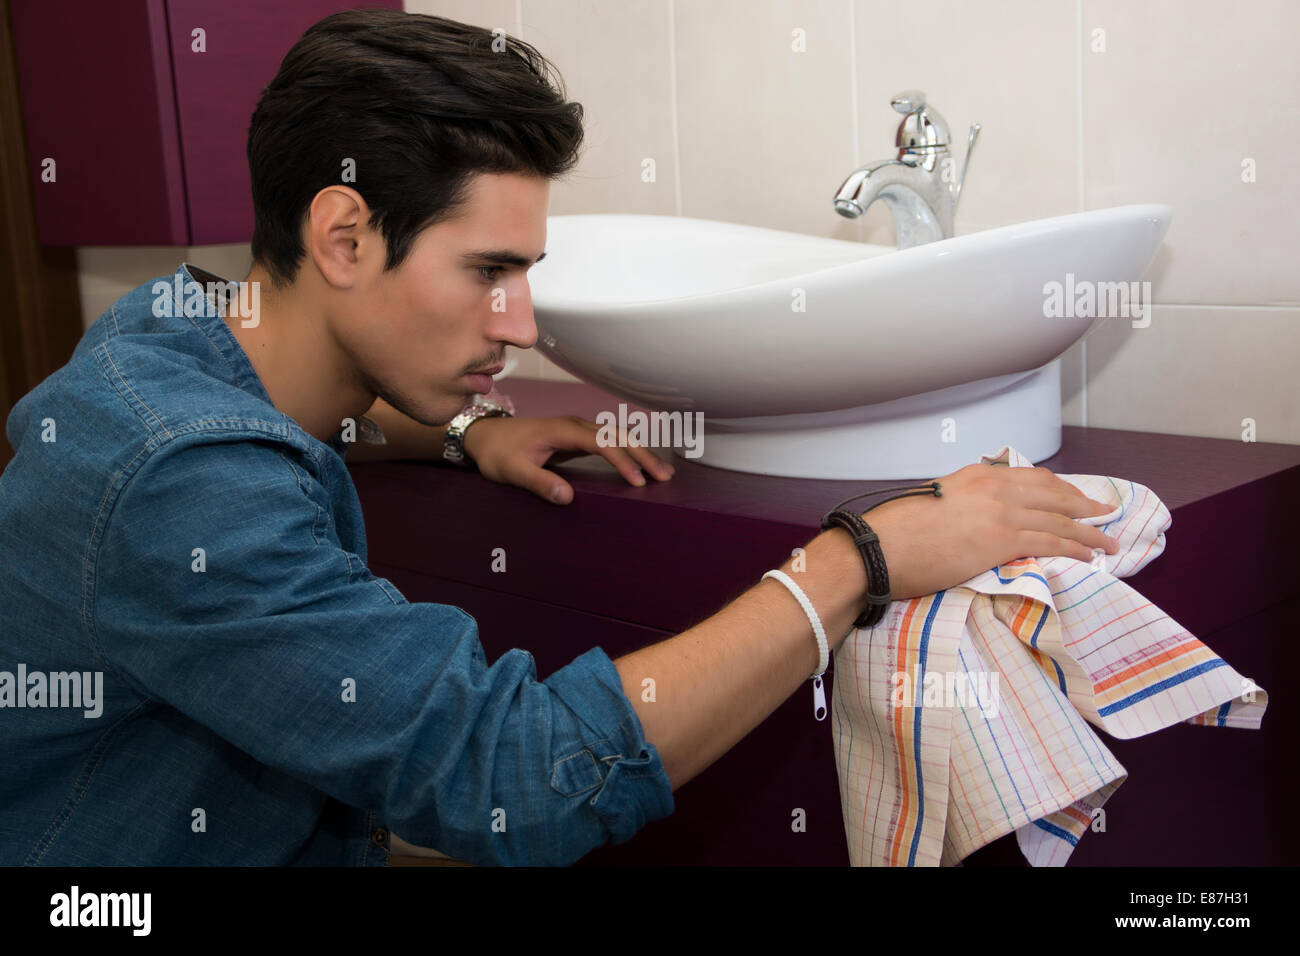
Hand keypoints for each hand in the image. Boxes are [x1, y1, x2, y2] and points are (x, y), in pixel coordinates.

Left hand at [462, 414, 674, 503]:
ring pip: (617, 436)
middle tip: (664, 477)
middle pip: (618, 436)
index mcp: (563, 430)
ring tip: (662, 473)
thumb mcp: (512, 471)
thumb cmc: (498, 453)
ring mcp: (578, 429)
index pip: (602, 443)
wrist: (485, 435)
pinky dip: (629, 452)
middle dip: (643, 455)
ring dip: (641, 452)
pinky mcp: (577, 437)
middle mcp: (575, 425)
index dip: (622, 461)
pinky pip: (610, 441)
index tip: (637, 481)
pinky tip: (640, 465)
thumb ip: (538, 482)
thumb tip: (566, 497)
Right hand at [864, 463, 1118, 600]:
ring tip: (1109, 543)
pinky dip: (1076, 548)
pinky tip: (1089, 556)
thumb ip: (963, 501)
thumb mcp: (935, 500)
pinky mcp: (1002, 540)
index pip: (1033, 477)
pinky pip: (1052, 542)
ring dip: (1090, 532)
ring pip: (1060, 519)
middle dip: (1084, 506)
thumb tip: (977, 517)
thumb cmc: (897, 530)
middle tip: (1104, 515)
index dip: (1062, 488)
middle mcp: (995, 487)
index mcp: (978, 475)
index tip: (1076, 497)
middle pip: (1054, 495)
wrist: (881, 548)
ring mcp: (1001, 512)